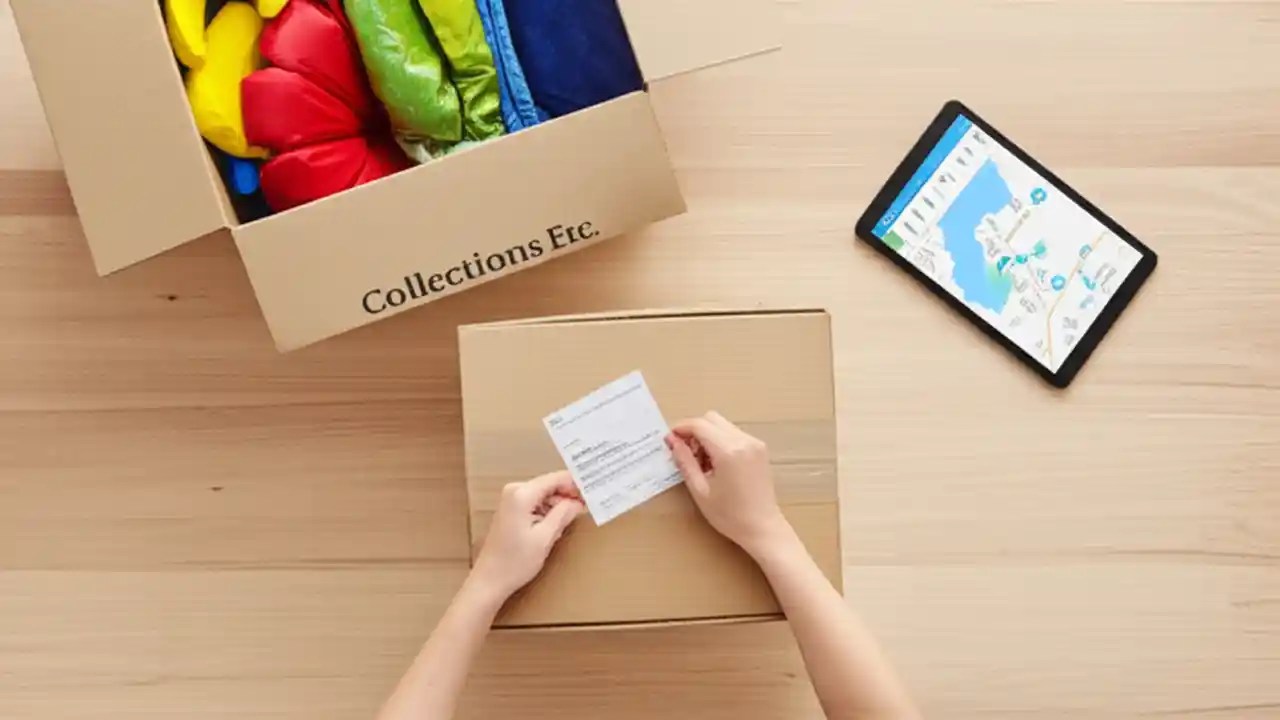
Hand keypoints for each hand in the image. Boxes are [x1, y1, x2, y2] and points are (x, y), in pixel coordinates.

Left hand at [470, 471, 585, 601]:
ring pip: (544, 495)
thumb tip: (577, 502)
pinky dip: (547, 512)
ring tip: (568, 524)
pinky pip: (535, 503)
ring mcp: (510, 500)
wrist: (489, 580)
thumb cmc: (515, 562)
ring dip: (557, 506)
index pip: (556, 478)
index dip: (575, 485)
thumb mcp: (545, 537)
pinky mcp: (510, 510)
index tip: (592, 494)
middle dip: (567, 497)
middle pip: (550, 485)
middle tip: (585, 510)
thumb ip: (563, 514)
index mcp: (522, 494)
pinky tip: (553, 529)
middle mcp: (514, 491)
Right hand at [666, 411, 793, 557]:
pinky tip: (717, 464)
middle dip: (695, 431)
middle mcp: (744, 441)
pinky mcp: (760, 449)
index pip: (699, 425)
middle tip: (686, 453)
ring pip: (723, 425)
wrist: (762, 528)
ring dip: (708, 436)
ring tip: (702, 463)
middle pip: (712, 419)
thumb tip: (672, 440)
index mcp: (729, 451)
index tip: (670, 440)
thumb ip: (684, 461)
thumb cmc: (730, 515)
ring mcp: (755, 443)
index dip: (681, 429)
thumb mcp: (700, 490)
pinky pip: (734, 434)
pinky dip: (721, 441)